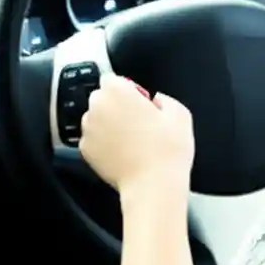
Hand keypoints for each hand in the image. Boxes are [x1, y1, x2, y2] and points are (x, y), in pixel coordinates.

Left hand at [79, 75, 193, 195]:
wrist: (152, 185)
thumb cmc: (167, 151)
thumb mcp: (180, 114)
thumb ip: (165, 98)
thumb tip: (157, 100)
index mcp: (118, 91)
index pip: (113, 79)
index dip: (127, 90)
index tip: (138, 102)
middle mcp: (98, 106)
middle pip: (102, 98)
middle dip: (115, 106)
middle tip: (136, 123)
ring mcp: (89, 129)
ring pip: (96, 118)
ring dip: (107, 124)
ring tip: (130, 141)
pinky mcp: (85, 149)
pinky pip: (93, 139)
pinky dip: (103, 143)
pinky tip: (121, 152)